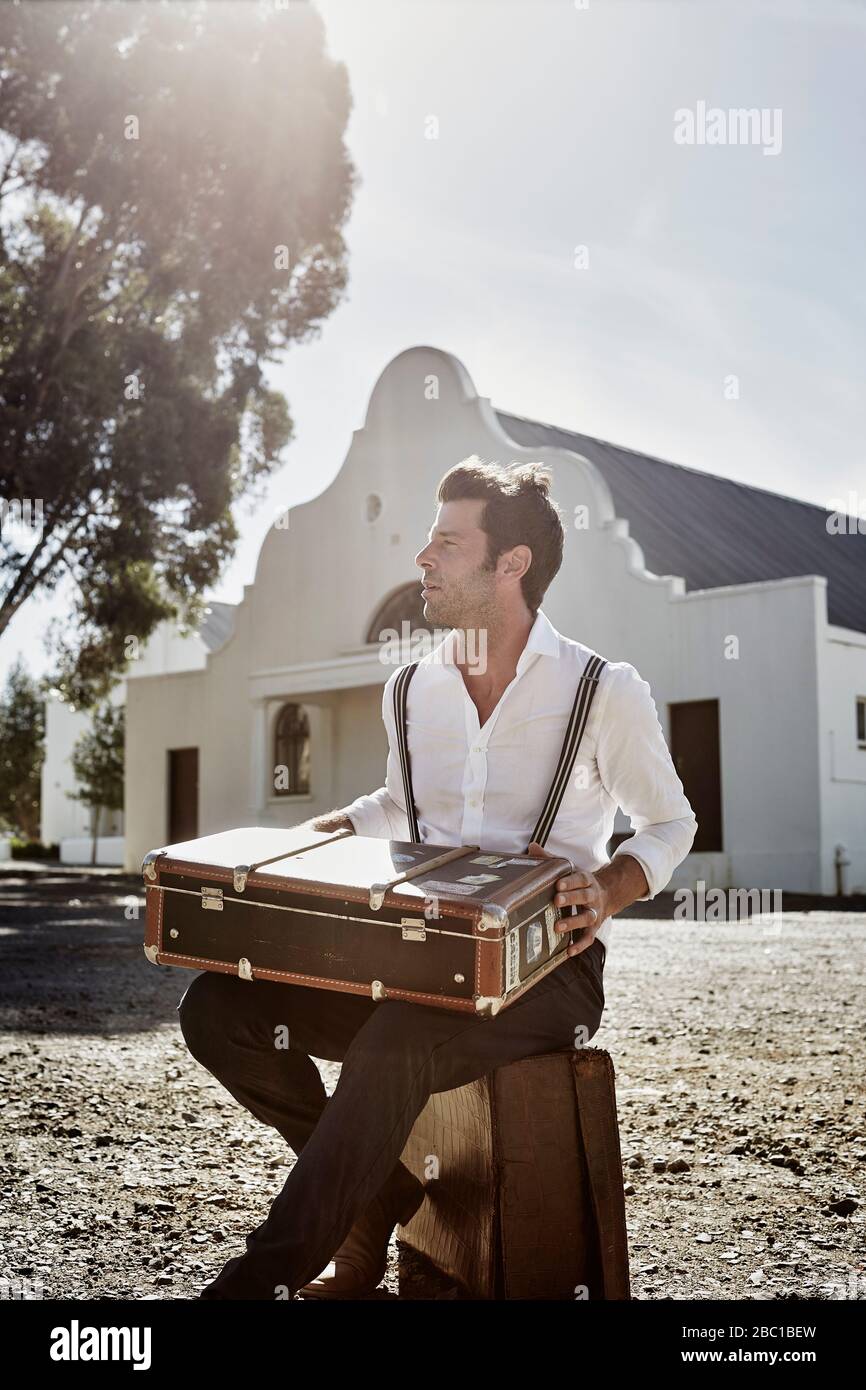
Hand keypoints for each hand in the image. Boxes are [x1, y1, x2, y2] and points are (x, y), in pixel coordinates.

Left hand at [526, 841, 607, 956]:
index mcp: (586, 879)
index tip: (558, 884)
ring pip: (587, 917)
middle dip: (572, 899)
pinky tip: (569, 951)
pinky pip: (589, 937)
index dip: (570, 881)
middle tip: (556, 901)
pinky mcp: (594, 927)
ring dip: (573, 922)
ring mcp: (595, 912)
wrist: (606, 894)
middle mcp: (593, 896)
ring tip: (557, 927)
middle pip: (585, 896)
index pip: (580, 878)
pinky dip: (580, 944)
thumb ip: (551, 859)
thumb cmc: (578, 882)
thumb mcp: (568, 868)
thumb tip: (532, 847)